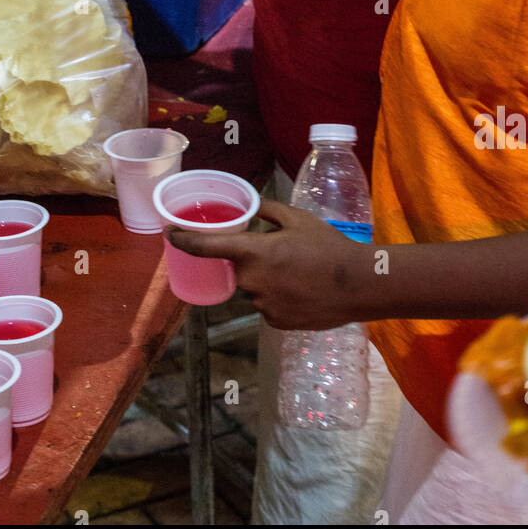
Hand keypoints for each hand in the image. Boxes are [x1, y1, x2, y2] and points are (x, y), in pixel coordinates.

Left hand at [168, 200, 370, 329]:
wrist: (358, 285)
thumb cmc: (328, 247)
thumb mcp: (298, 219)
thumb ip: (268, 211)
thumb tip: (252, 206)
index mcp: (253, 252)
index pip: (207, 247)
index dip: (184, 240)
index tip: (169, 234)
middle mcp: (251, 281)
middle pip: (237, 270)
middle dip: (252, 261)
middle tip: (280, 254)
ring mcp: (262, 305)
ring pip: (254, 289)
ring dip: (266, 280)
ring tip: (297, 273)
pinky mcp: (275, 322)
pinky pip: (267, 306)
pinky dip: (277, 297)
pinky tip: (301, 290)